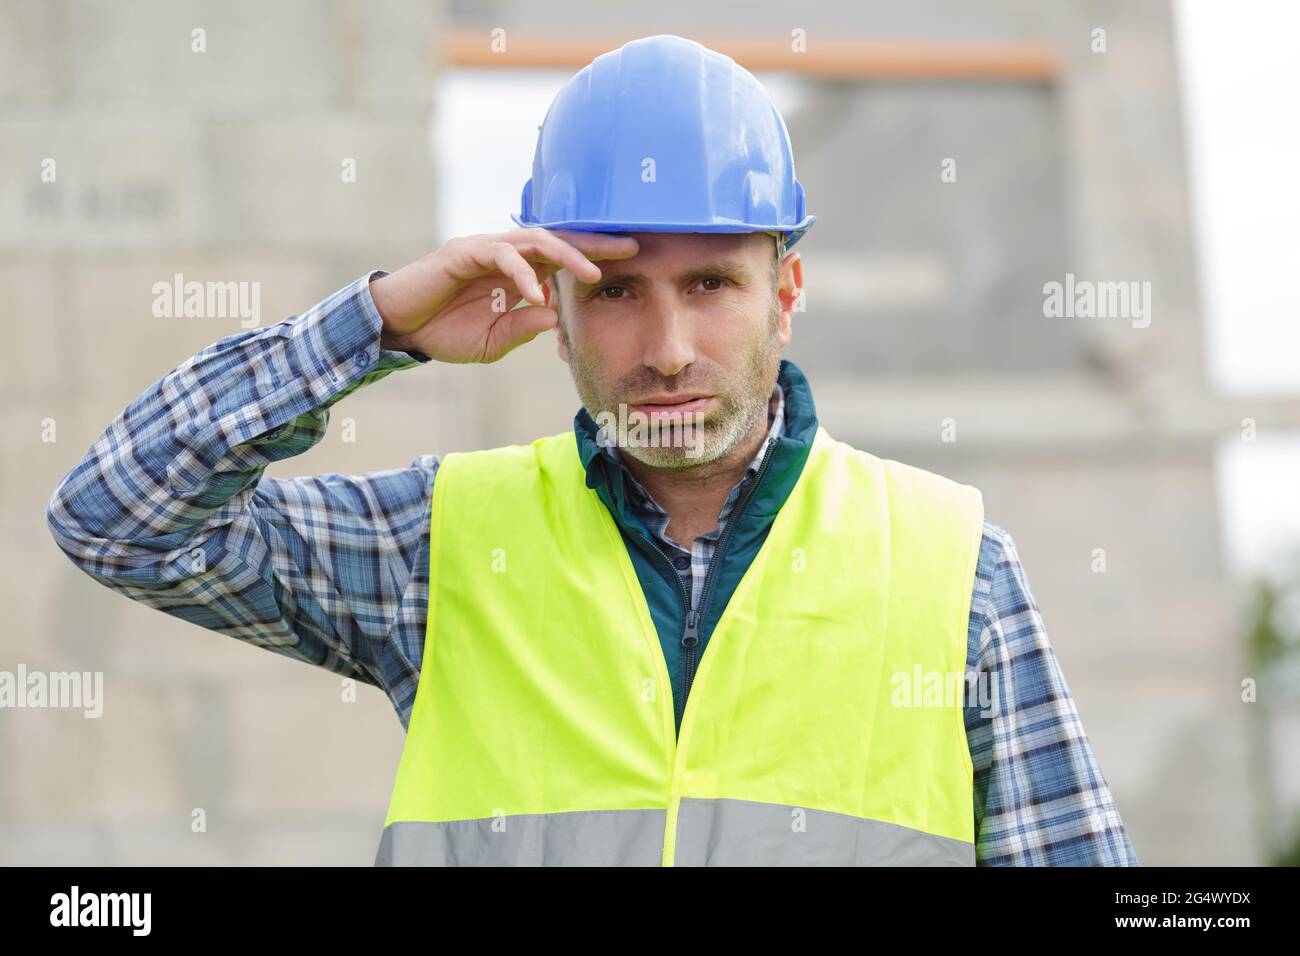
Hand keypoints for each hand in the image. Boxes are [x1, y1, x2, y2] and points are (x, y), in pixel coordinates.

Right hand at [369, 228, 638, 362]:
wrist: (401, 328)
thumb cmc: (445, 332)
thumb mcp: (493, 341)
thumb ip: (523, 329)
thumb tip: (554, 316)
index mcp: (519, 273)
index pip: (564, 258)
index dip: (596, 257)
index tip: (632, 260)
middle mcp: (507, 254)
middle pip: (558, 239)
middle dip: (594, 243)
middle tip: (630, 247)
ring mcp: (486, 249)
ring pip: (534, 240)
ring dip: (566, 256)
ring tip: (592, 275)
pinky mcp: (464, 251)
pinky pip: (501, 254)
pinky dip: (522, 274)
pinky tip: (536, 294)